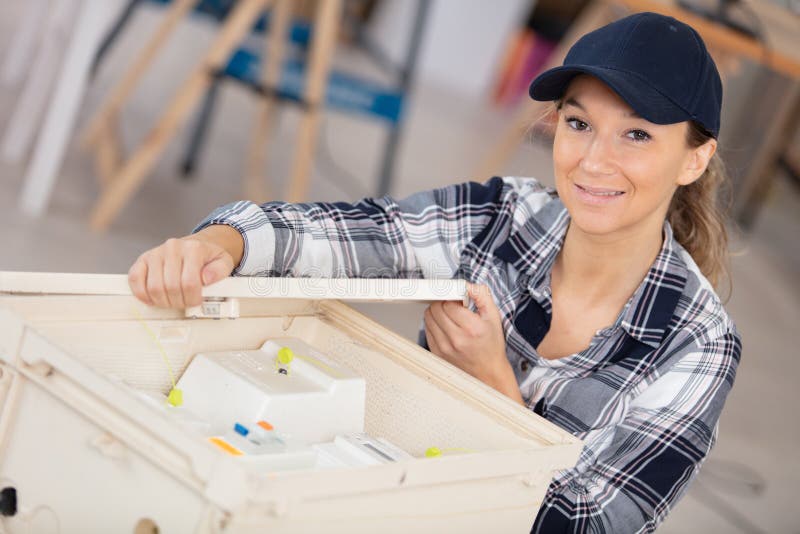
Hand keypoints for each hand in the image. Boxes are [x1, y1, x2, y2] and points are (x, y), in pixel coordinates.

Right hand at [128, 224, 243, 307]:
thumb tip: (207, 278)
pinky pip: (135, 279)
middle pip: (171, 287)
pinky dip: (142, 294)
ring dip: (163, 301)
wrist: (197, 245)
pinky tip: (154, 298)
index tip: (196, 301)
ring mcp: (155, 253)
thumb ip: (219, 270)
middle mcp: (172, 248)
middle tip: (184, 303)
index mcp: (193, 248)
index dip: (192, 298)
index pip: (189, 282)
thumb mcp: (223, 262)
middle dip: (179, 302)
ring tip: (172, 301)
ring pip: (154, 287)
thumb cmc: (208, 257)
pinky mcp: (142, 259)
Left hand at [424, 283, 523, 403]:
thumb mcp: (493, 316)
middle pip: (435, 309)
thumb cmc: (491, 344)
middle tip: (453, 307)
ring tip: (449, 316)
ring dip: (436, 313)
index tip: (459, 302)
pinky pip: (427, 330)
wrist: (489, 371)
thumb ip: (481, 295)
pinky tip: (445, 327)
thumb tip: (467, 285)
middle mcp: (456, 339)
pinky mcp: (437, 353)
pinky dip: (434, 324)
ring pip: (428, 318)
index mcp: (471, 328)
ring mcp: (444, 348)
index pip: (448, 303)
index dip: (453, 298)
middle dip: (443, 303)